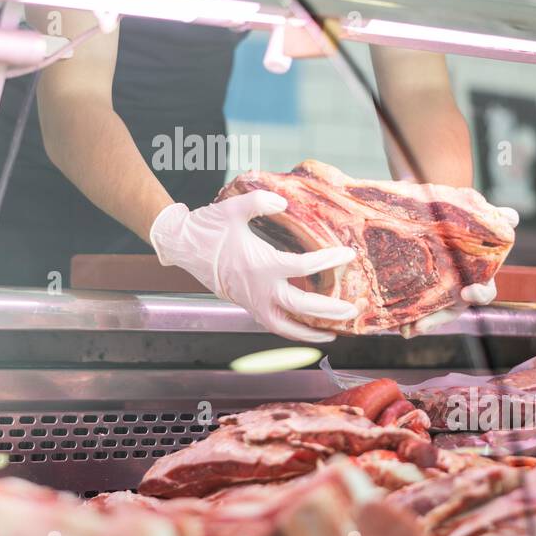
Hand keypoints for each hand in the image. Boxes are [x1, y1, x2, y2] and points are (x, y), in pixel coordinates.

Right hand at [150, 190, 358, 341]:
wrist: (182, 245)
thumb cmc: (208, 227)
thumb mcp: (233, 208)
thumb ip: (261, 202)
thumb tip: (284, 201)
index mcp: (261, 265)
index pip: (304, 266)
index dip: (329, 260)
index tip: (348, 255)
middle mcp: (259, 289)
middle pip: (302, 306)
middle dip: (330, 310)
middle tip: (353, 309)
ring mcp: (252, 301)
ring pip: (286, 327)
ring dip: (311, 332)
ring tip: (334, 333)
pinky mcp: (246, 305)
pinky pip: (273, 324)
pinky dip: (291, 331)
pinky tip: (305, 329)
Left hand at [400, 205, 518, 338]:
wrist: (439, 221)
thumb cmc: (465, 223)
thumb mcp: (479, 218)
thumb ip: (496, 219)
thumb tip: (511, 217)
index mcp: (480, 275)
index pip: (485, 291)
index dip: (479, 293)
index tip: (468, 292)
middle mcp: (463, 290)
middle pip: (453, 310)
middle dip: (438, 319)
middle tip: (422, 324)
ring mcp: (444, 293)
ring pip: (436, 314)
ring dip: (421, 323)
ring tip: (405, 329)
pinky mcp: (426, 293)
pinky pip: (420, 311)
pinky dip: (409, 320)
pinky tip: (397, 326)